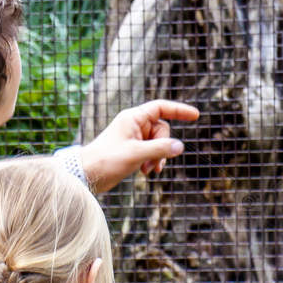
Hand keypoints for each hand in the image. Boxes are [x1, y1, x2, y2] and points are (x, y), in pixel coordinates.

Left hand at [79, 100, 197, 193]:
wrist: (86, 175)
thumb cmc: (106, 160)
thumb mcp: (136, 154)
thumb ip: (160, 149)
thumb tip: (179, 147)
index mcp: (133, 118)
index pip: (161, 107)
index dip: (179, 110)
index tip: (196, 116)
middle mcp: (134, 125)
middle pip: (162, 130)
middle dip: (163, 147)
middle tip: (154, 163)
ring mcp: (133, 138)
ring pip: (158, 143)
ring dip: (157, 157)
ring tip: (148, 170)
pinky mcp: (132, 150)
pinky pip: (151, 152)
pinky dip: (151, 161)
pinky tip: (146, 172)